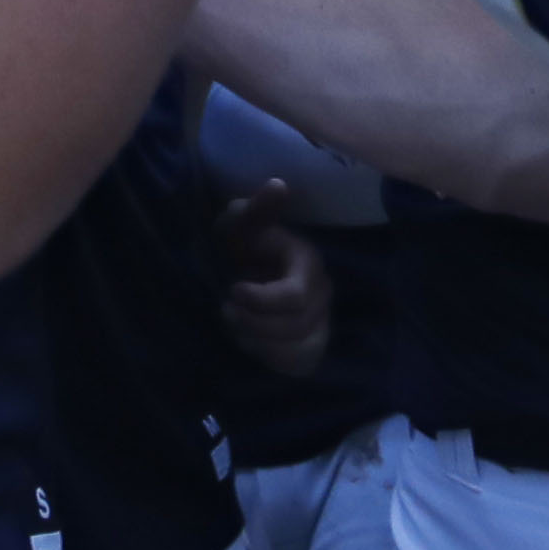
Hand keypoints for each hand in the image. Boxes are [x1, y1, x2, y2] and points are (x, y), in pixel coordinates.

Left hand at [215, 186, 333, 379]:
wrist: (245, 270)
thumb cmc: (242, 245)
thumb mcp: (240, 223)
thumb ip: (257, 209)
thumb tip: (278, 185)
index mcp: (307, 262)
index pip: (294, 298)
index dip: (260, 301)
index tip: (232, 290)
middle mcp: (322, 293)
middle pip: (295, 326)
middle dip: (254, 322)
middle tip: (226, 309)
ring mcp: (322, 321)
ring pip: (297, 349)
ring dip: (258, 340)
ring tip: (236, 324)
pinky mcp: (314, 345)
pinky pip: (299, 364)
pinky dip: (269, 357)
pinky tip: (251, 340)